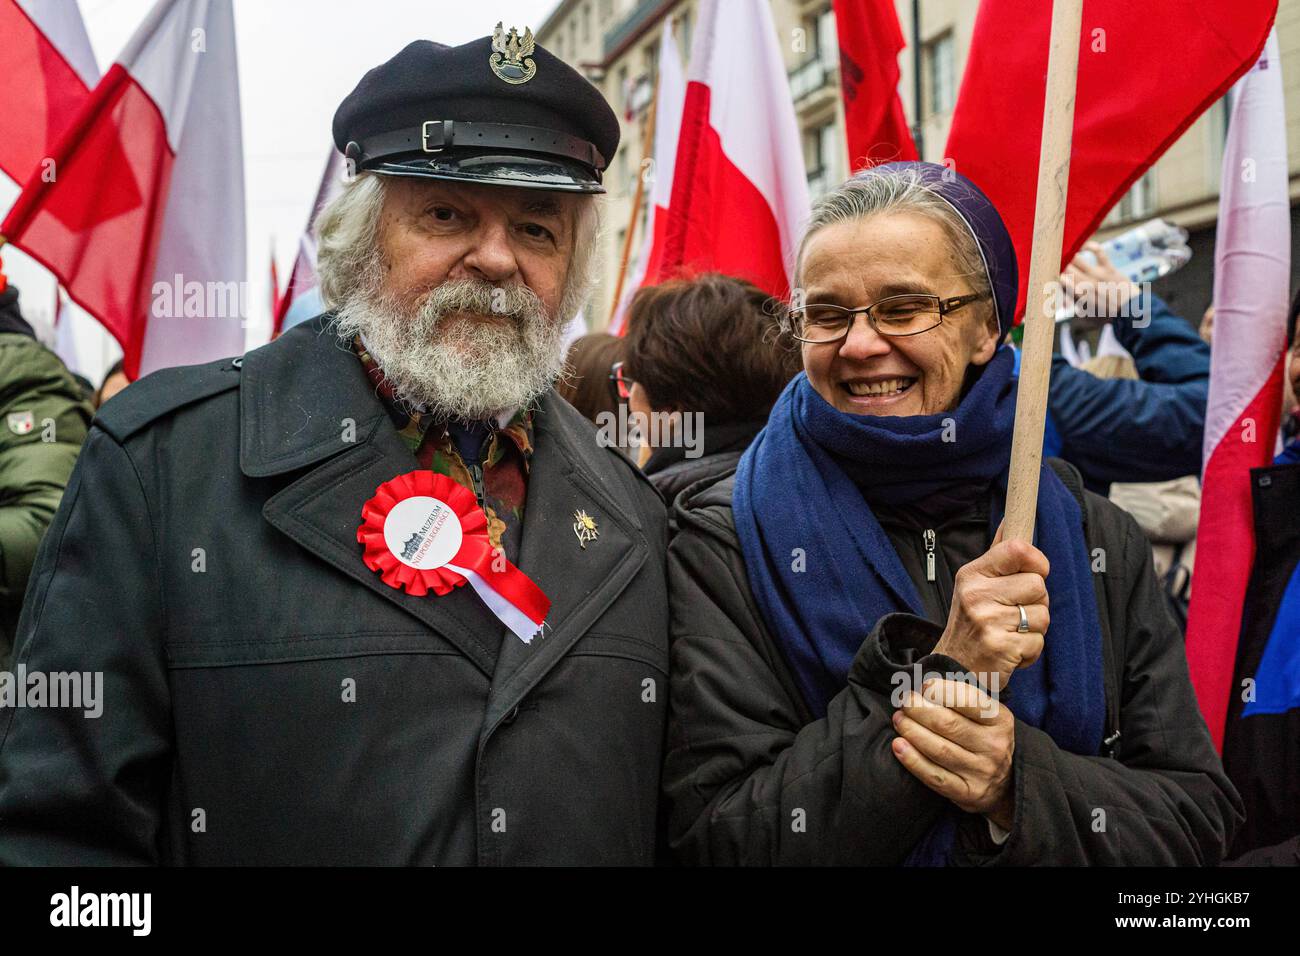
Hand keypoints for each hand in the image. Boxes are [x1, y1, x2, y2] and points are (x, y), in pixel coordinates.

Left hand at [891, 678, 1015, 828]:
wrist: (1005, 783)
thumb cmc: (984, 737)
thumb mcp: (985, 715)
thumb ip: (961, 698)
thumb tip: (924, 683)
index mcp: (1000, 720)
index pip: (969, 700)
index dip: (940, 690)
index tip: (922, 686)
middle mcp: (994, 746)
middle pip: (948, 724)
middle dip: (919, 709)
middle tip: (903, 702)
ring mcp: (982, 772)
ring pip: (939, 749)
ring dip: (912, 732)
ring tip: (898, 720)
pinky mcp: (968, 794)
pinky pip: (935, 776)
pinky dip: (913, 760)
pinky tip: (898, 746)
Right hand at [932, 525, 1048, 691]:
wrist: (953, 669)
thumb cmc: (971, 624)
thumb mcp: (975, 586)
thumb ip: (997, 556)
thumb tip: (1011, 521)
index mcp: (972, 575)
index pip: (1017, 549)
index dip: (1037, 560)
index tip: (1035, 571)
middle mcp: (977, 595)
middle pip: (1038, 585)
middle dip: (1035, 602)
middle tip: (1013, 612)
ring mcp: (988, 621)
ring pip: (1042, 615)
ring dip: (1034, 628)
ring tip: (1010, 633)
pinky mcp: (1001, 647)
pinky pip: (1039, 642)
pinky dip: (1030, 650)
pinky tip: (1011, 650)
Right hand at [1060, 241, 1140, 326]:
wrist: (1130, 311)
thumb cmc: (1106, 315)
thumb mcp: (1086, 315)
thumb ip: (1073, 306)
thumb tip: (1062, 303)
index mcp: (1078, 297)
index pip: (1060, 282)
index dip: (1052, 275)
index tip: (1047, 270)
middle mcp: (1086, 284)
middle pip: (1065, 269)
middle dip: (1057, 262)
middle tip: (1052, 256)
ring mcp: (1098, 275)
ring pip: (1077, 260)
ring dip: (1069, 254)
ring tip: (1064, 250)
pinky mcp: (1109, 268)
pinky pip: (1098, 252)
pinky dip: (1089, 247)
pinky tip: (1083, 247)